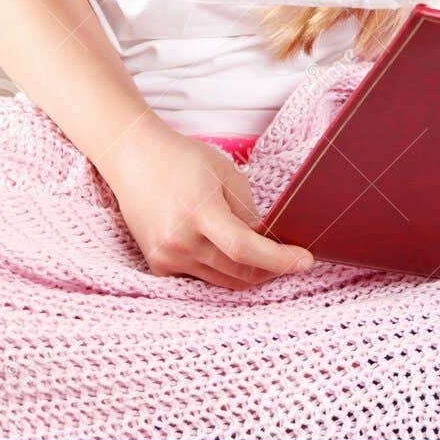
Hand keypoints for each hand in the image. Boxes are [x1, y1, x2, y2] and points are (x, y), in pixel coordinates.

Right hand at [102, 121, 313, 290]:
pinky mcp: (159, 266)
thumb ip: (247, 209)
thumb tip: (268, 240)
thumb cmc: (182, 159)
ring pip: (222, 280)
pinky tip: (229, 253)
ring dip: (248, 272)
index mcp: (199, 211)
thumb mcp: (225, 172)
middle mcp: (180, 241)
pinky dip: (222, 271)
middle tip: (290, 258)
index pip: (245, 248)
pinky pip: (201, 278)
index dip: (279, 260)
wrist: (134, 160)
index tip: (305, 261)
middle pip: (238, 272)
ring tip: (263, 253)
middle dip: (270, 269)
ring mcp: (167, 258)